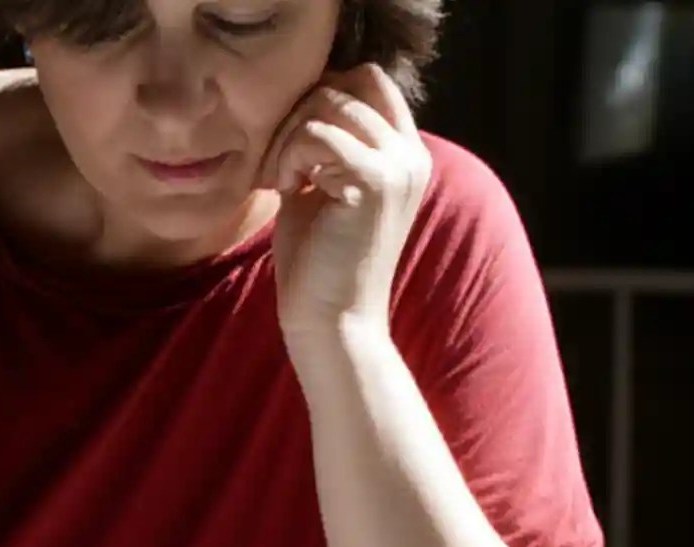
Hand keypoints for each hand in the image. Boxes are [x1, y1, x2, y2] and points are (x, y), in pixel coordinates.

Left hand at [256, 63, 430, 340]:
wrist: (330, 320)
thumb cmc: (317, 260)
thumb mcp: (320, 187)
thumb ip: (323, 143)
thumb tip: (303, 101)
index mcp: (405, 154)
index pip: (370, 80)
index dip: (322, 98)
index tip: (293, 147)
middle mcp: (411, 154)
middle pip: (351, 82)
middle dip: (302, 112)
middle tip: (282, 163)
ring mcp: (399, 166)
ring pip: (329, 103)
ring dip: (289, 137)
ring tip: (284, 181)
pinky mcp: (375, 181)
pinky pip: (317, 134)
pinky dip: (289, 155)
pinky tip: (286, 190)